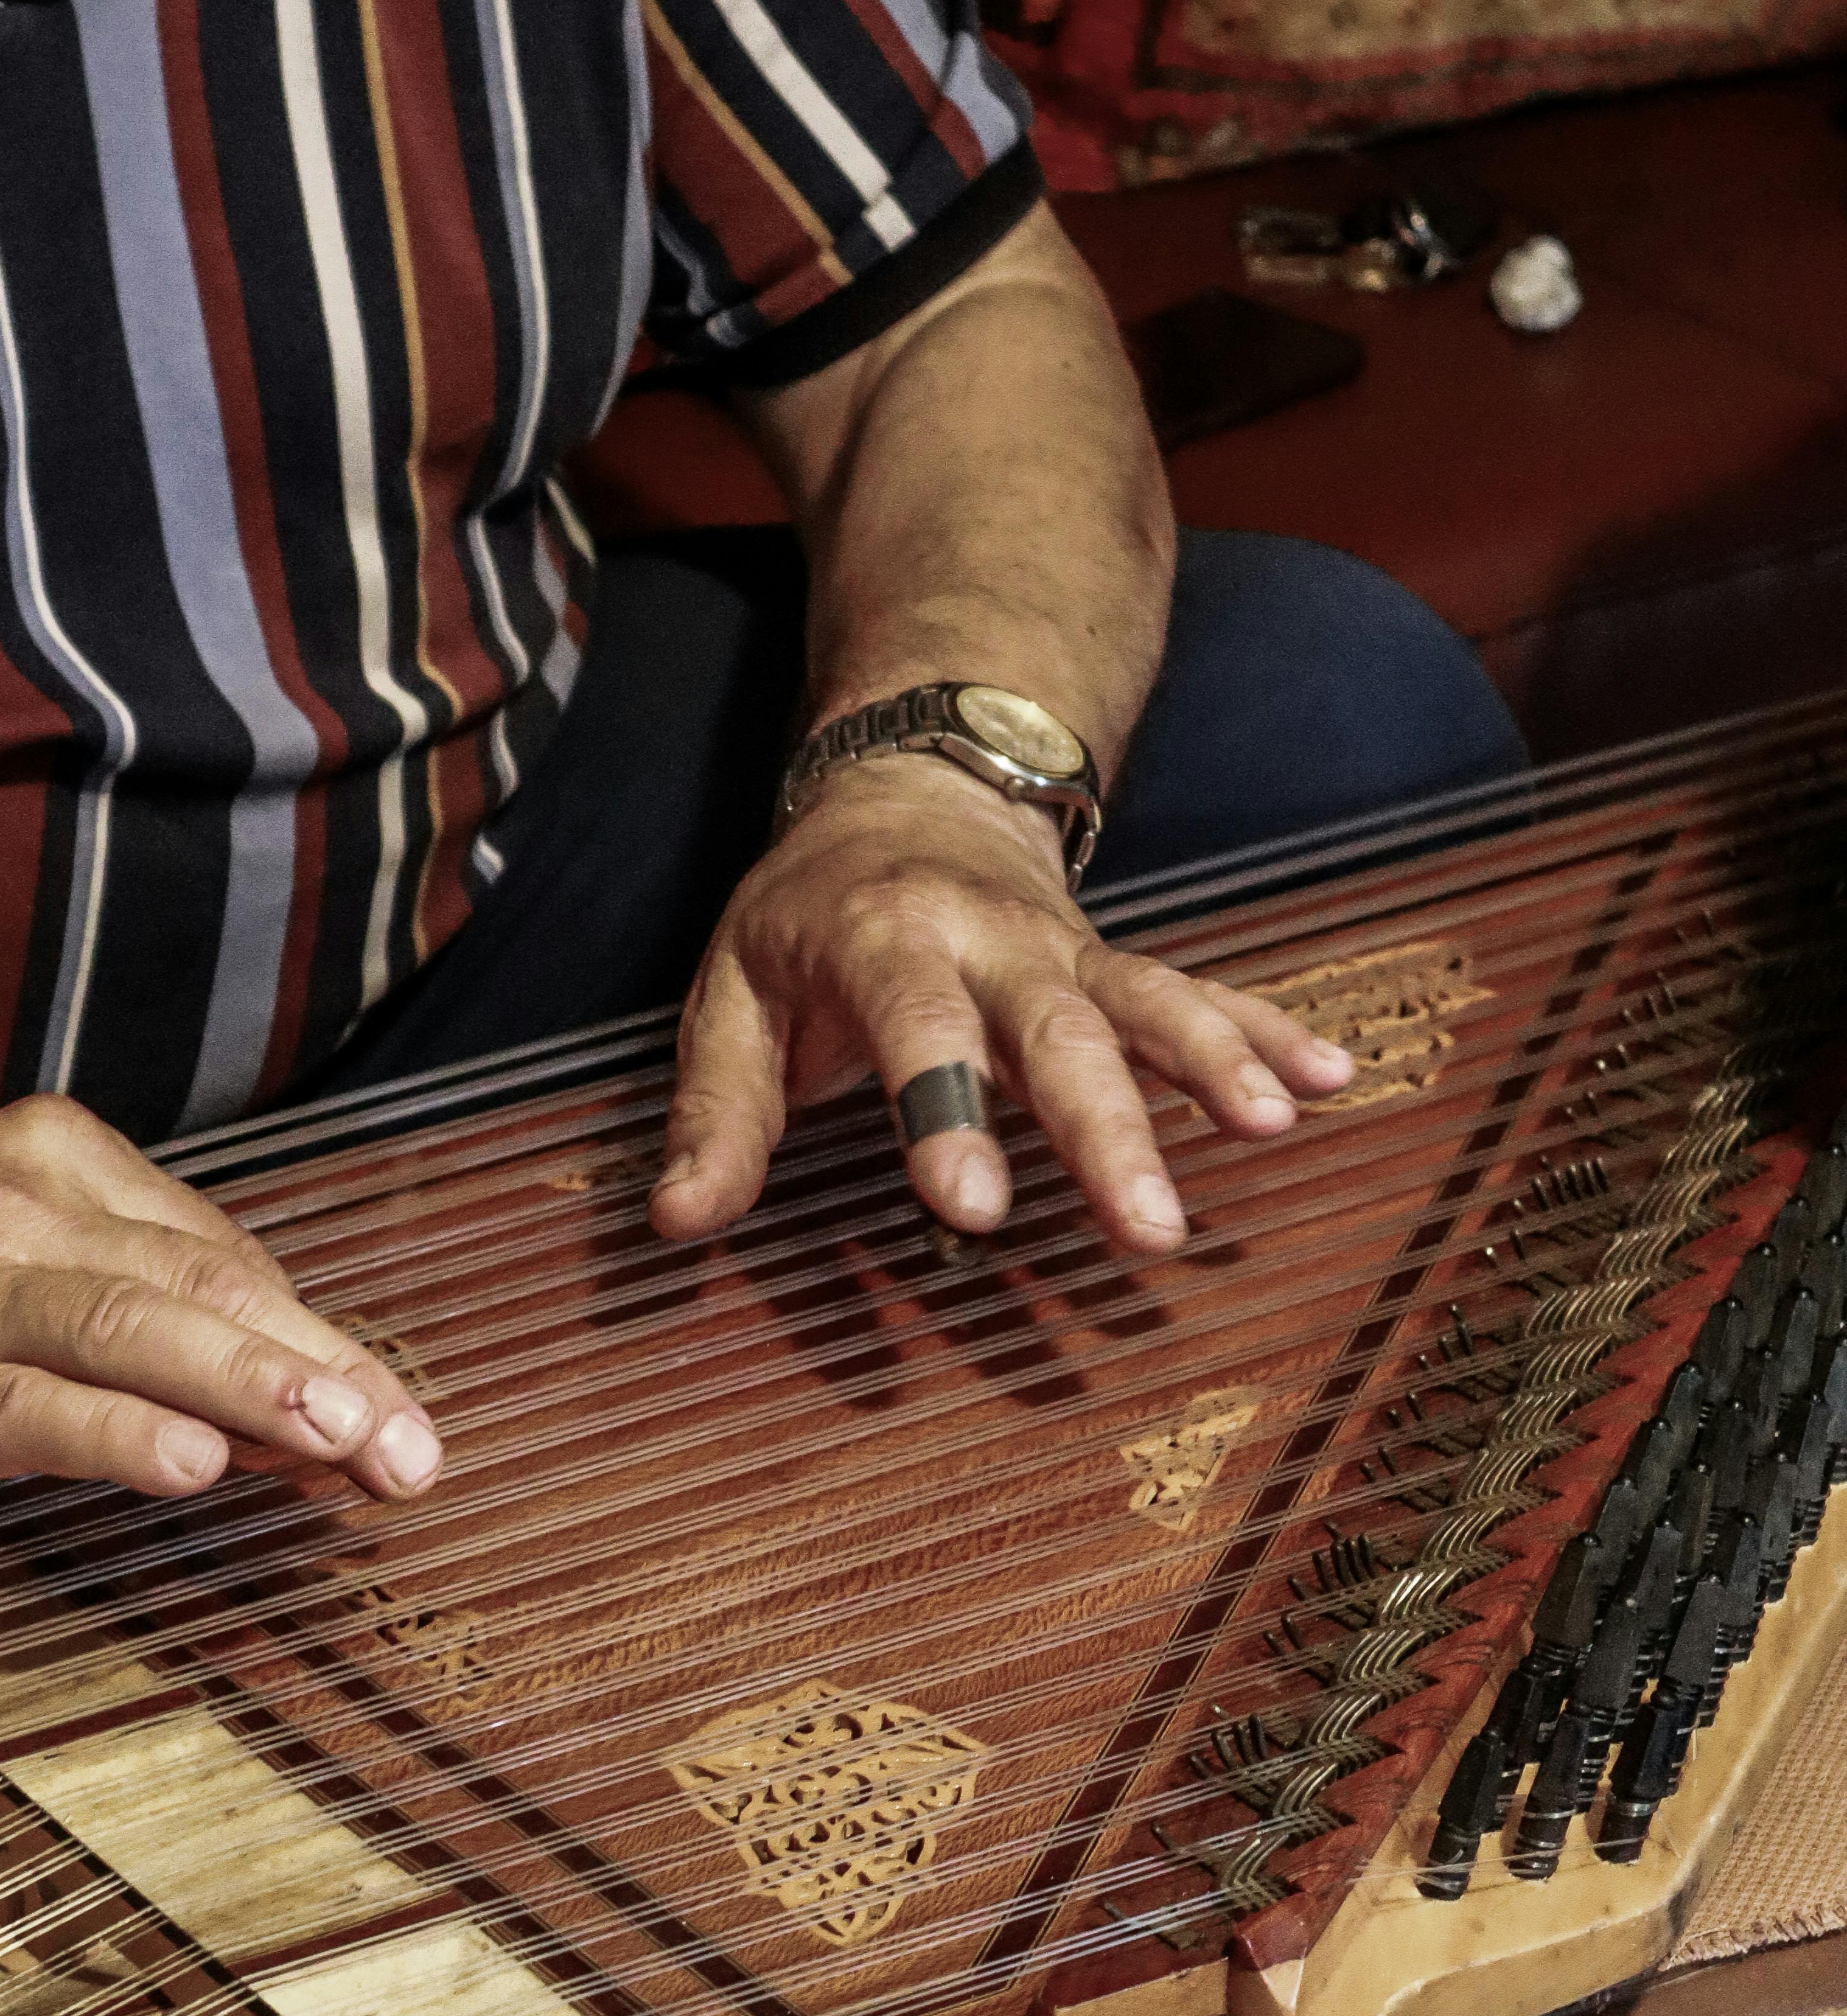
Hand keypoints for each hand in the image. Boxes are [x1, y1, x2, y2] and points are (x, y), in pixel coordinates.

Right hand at [0, 1096, 444, 1530]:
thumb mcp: (21, 1249)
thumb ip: (152, 1296)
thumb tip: (304, 1379)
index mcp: (60, 1160)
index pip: (229, 1256)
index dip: (328, 1339)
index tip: (402, 1414)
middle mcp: (15, 1207)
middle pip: (205, 1288)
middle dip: (326, 1371)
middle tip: (410, 1446)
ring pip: (133, 1332)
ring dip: (255, 1388)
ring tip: (345, 1438)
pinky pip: (30, 1406)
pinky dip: (119, 1430)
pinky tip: (193, 1461)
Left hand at [651, 757, 1351, 1251]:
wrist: (911, 786)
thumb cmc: (808, 915)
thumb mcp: (730, 994)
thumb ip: (716, 1113)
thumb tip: (680, 1223)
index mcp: (888, 942)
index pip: (920, 1031)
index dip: (946, 1115)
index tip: (974, 1209)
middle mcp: (994, 943)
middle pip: (1060, 1036)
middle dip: (1110, 1131)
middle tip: (1149, 1229)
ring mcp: (1071, 954)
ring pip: (1153, 1005)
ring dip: (1218, 1067)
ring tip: (1271, 1132)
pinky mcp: (1120, 970)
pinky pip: (1205, 997)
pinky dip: (1271, 1034)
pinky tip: (1335, 1081)